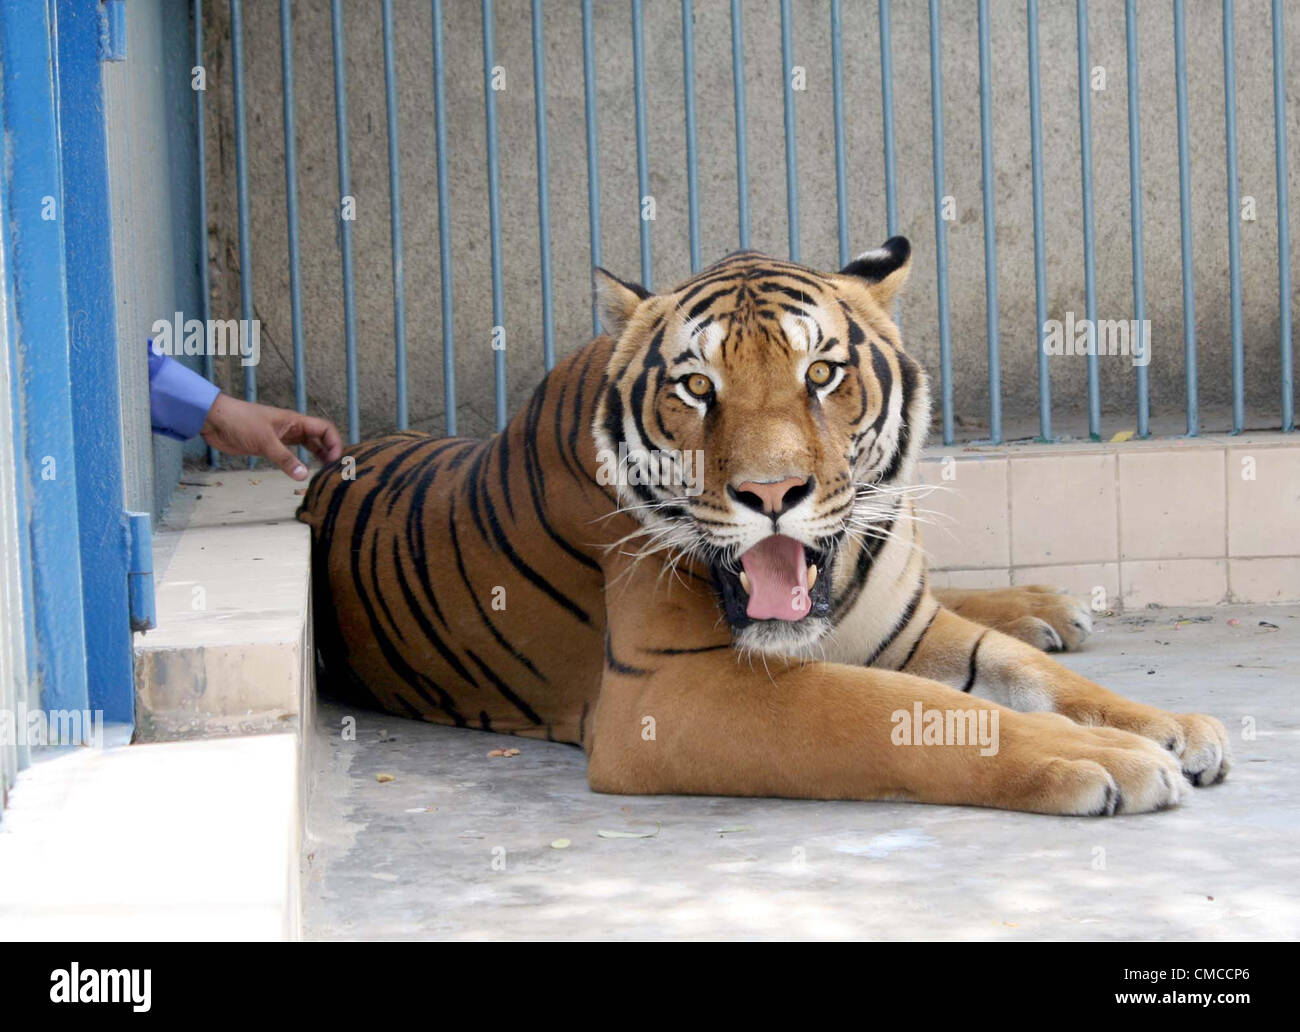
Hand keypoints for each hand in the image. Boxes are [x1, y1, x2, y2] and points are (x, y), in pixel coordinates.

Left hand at [200, 394, 343, 479]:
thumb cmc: (240, 422)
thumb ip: (285, 459)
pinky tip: (302, 472)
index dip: (334, 443)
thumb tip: (304, 475)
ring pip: (307, 447)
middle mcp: (292, 429)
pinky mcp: (270, 446)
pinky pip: (291, 455)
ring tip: (325, 472)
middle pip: (319, 438)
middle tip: (335, 470)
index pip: (324, 429)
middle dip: (329, 452)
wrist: (214, 420)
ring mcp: (281, 438)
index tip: (336, 460)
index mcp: (295, 421)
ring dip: (317, 457)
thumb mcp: (265, 441)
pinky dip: (299, 463)